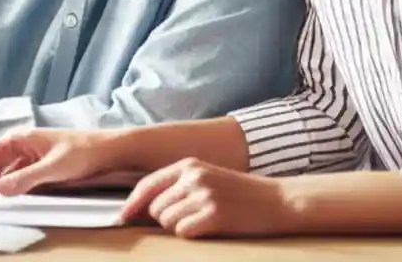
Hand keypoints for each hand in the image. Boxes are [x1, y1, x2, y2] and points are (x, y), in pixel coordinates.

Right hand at [0, 128, 124, 206]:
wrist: (108, 151)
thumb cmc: (83, 152)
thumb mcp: (54, 168)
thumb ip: (26, 178)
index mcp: (20, 138)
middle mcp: (21, 144)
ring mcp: (29, 155)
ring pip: (1, 171)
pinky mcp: (37, 166)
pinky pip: (13, 177)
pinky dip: (4, 188)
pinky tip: (3, 199)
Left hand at [120, 158, 294, 238]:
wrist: (278, 200)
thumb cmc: (241, 193)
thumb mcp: (207, 178)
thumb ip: (178, 187)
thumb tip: (144, 209)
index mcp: (189, 165)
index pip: (147, 185)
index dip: (131, 204)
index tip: (123, 218)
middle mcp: (193, 177)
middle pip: (154, 208)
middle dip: (162, 220)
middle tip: (188, 220)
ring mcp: (204, 196)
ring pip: (166, 222)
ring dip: (179, 227)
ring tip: (202, 221)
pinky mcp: (214, 215)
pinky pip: (183, 232)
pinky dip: (192, 235)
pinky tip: (209, 228)